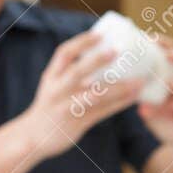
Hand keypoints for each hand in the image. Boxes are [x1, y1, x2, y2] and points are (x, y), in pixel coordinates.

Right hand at [22, 32, 146, 159]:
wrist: (33, 137)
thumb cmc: (49, 107)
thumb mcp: (51, 86)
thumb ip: (67, 74)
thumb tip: (98, 56)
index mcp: (51, 77)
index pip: (64, 53)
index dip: (82, 42)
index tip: (100, 34)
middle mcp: (58, 90)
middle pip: (77, 71)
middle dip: (97, 60)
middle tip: (118, 50)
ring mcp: (68, 107)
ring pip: (95, 95)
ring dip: (119, 87)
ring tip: (139, 80)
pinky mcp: (78, 122)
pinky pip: (103, 111)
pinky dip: (120, 103)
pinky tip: (134, 96)